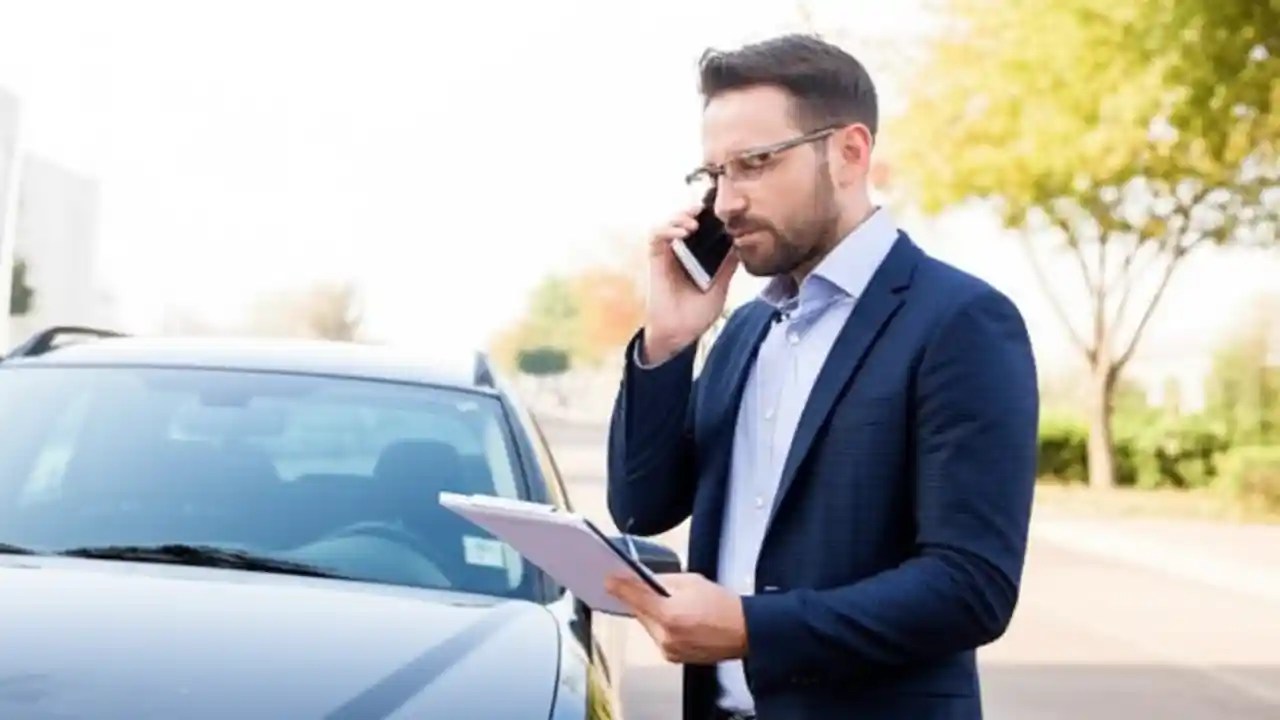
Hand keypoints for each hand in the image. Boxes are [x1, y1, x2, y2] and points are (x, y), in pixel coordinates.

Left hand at [605, 572, 746, 663]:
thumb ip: (663, 581)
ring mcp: (669, 649)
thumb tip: (642, 579)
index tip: (608, 581)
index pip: (635, 598)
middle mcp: (666, 636)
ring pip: (648, 626)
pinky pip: (658, 637)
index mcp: (669, 615)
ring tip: (672, 605)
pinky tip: (677, 619)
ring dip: (652, 614)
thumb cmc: (724, 605)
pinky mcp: (673, 657)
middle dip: (641, 600)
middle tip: (647, 588)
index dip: (620, 587)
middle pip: (640, 613)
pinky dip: (662, 627)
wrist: (745, 631)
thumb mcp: (692, 581)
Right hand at [641, 205, 738, 364]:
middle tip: (707, 210)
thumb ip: (728, 267)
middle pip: (684, 220)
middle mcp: (681, 253)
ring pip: (669, 223)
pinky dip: (668, 229)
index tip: (724, 211)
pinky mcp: (656, 260)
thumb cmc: (697, 315)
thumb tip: (742, 246)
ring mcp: (667, 255)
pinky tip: (683, 232)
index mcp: (696, 258)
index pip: (700, 228)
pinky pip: (656, 236)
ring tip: (694, 223)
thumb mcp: (720, 287)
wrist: (679, 334)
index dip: (708, 216)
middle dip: (694, 210)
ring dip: (680, 217)